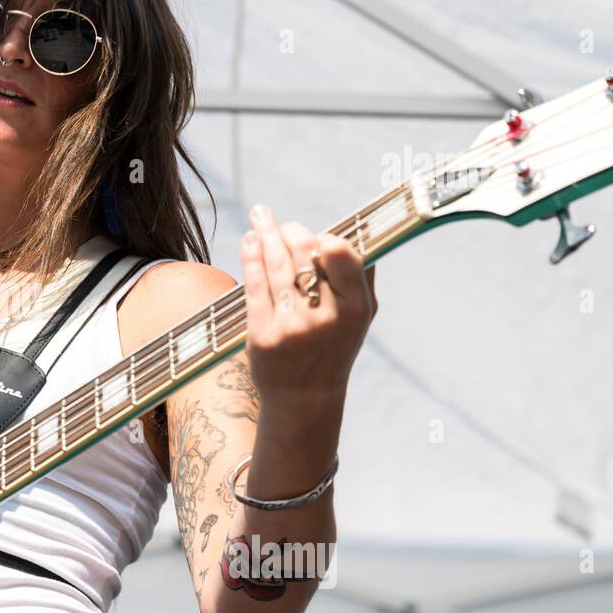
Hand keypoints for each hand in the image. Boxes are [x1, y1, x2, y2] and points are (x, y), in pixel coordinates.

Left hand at [240, 204, 377, 410]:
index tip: (315, 235)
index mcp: (355, 308)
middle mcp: (325, 316)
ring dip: (264, 233)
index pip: (341, 254)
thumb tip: (362, 233)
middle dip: (288, 230)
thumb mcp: (360, 320)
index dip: (325, 238)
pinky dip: (251, 257)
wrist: (304, 397)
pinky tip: (249, 240)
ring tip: (258, 214)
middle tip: (274, 219)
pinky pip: (255, 286)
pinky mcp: (263, 335)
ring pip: (276, 265)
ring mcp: (292, 326)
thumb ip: (362, 279)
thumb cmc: (333, 348)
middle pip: (303, 254)